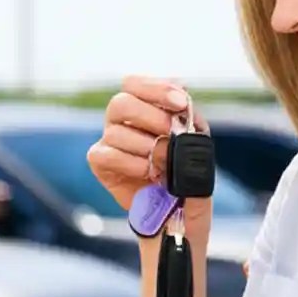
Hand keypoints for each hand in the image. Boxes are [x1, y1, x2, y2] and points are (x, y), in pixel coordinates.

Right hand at [88, 75, 212, 242]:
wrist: (179, 213)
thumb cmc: (186, 176)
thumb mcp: (196, 145)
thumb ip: (190, 122)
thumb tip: (182, 107)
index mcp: (144, 107)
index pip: (135, 83)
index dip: (156, 88)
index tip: (180, 103)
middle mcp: (123, 120)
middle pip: (121, 102)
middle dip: (151, 116)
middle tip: (172, 133)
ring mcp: (109, 141)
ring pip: (116, 131)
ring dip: (146, 146)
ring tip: (165, 163)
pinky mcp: (101, 164)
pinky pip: (106, 154)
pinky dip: (131, 163)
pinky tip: (148, 172)